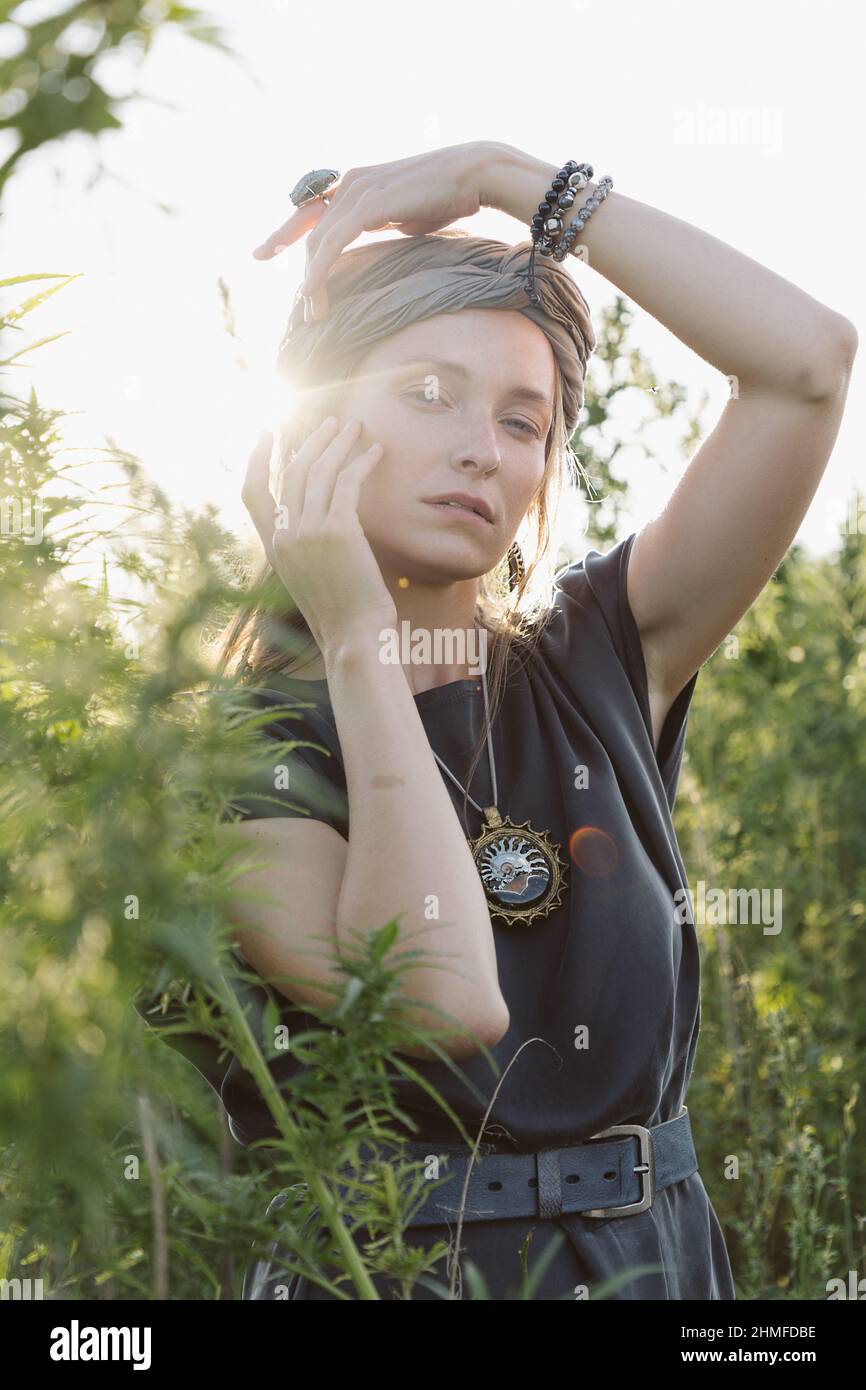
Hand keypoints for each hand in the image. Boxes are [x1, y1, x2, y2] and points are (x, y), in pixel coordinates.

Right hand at [242, 416, 396, 656]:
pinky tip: (377, 452)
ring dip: (339, 443)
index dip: (257, 460)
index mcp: (275, 549)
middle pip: (293, 473)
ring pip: (321, 471)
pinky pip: (348, 482)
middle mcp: (286, 537)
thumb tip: (325, 525)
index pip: (253, 494)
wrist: (354, 639)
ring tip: (356, 427)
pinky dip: (362, 462)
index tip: (266, 435)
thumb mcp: (312, 581)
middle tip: (331, 422)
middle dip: (312, 441)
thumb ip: (308, 551)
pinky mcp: (339, 531)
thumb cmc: (342, 617)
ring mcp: (310, 532)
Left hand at [251, 140, 494, 318]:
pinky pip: (334, 242)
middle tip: (295, 299)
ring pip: (319, 240)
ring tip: (313, 311)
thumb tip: (381, 237)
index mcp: (357, 182)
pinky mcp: (369, 204)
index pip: (312, 209)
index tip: (265, 251)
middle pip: (308, 226)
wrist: (473, 173)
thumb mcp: (404, 212)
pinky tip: (314, 291)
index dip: (286, 231)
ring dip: (312, 280)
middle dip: (289, 257)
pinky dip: (321, 270)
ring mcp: (358, 190)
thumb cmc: (447, 194)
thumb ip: (384, 222)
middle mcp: (350, 182)